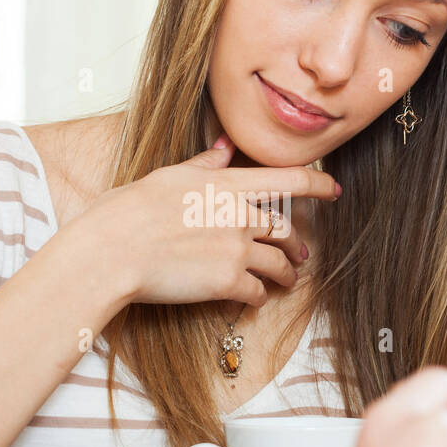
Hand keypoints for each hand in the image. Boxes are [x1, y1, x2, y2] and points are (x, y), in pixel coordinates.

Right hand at [76, 136, 339, 308]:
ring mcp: (236, 249)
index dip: (317, 185)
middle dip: (296, 243)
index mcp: (226, 185)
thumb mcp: (168, 177)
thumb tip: (223, 147)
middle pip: (285, 229)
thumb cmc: (129, 211)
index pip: (287, 180)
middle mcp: (239, 215)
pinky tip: (251, 299)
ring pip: (279, 264)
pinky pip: (257, 291)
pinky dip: (258, 296)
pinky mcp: (228, 282)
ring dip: (286, 274)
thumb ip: (204, 165)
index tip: (334, 189)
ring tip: (287, 281)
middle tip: (300, 252)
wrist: (112, 250)